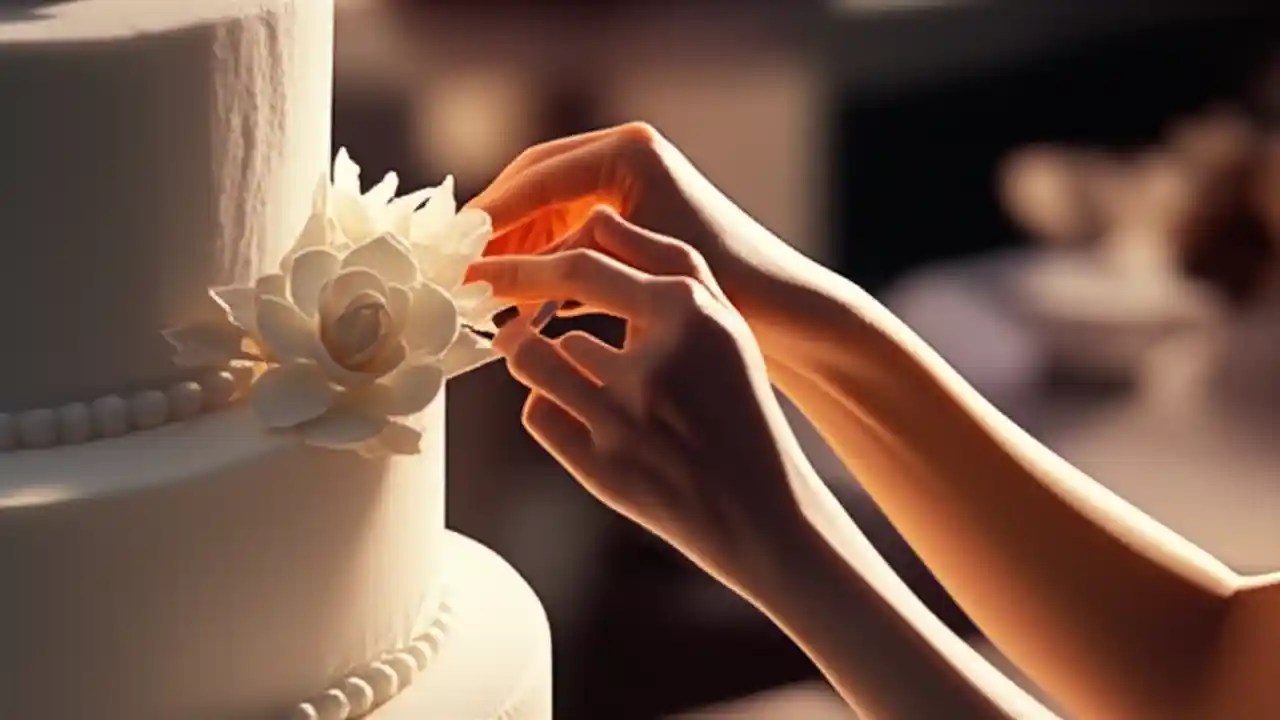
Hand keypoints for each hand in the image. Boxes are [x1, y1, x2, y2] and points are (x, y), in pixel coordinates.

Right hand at [468, 122, 809, 341]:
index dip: (491, 216)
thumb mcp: (627, 271)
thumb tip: (488, 280)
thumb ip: (556, 267)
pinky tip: (525, 293)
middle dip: (497, 225)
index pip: (538, 177)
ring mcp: (631, 178)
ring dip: (517, 244)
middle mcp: (628, 153)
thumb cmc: (719, 285)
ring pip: (550, 206)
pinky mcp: (634, 208)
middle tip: (459, 262)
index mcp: (629, 152)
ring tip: (485, 285)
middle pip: (535, 181)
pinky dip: (546, 256)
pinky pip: (571, 225)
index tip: (455, 250)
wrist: (782, 308)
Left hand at [468, 207, 817, 595]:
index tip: (498, 261)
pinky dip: (552, 411)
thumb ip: (667, 264)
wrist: (761, 509)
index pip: (583, 265)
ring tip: (562, 368)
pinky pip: (539, 415)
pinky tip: (585, 419)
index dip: (530, 263)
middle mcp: (654, 363)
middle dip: (510, 304)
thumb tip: (598, 217)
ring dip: (540, 360)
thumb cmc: (736, 403)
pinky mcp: (601, 468)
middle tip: (491, 301)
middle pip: (545, 315)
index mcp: (689, 314)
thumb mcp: (722, 325)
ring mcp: (623, 419)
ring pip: (536, 362)